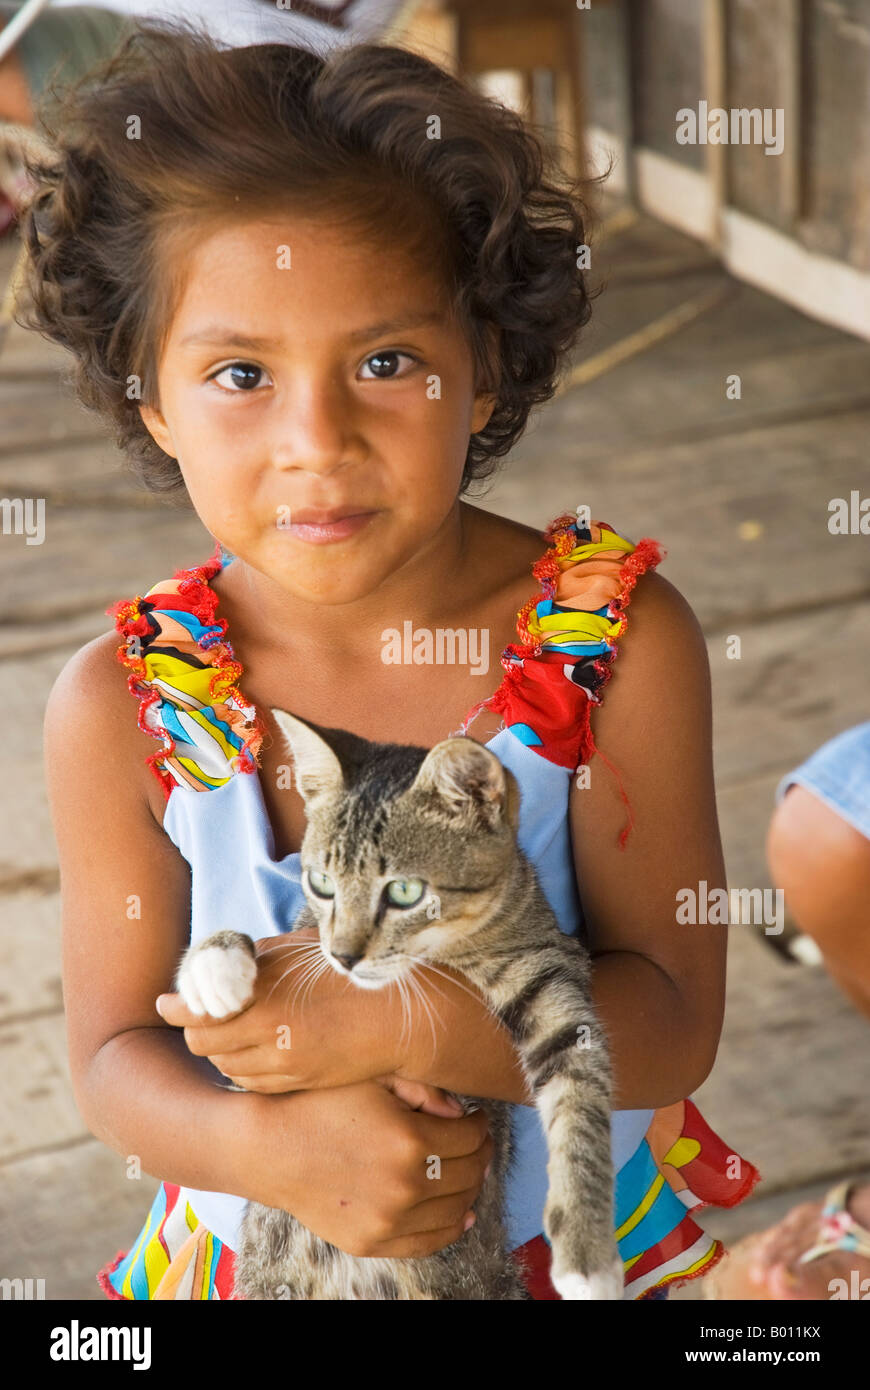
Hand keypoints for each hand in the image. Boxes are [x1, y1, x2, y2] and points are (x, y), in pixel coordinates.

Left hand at [156, 929, 401, 1092]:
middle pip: (204, 1043)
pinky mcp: (299, 1082)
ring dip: (220, 1048)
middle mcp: (270, 1037)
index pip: (200, 1009)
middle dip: (197, 1027)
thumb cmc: (353, 973)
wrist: (400, 1020)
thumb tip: (227, 960)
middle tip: (201, 1013)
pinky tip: (256, 1049)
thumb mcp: (303, 948)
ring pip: (226, 1065)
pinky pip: (252, 1082)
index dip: (177, 1006)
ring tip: (232, 1029)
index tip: (166, 1002)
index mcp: (267, 997)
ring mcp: (284, 1065)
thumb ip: (261, 955)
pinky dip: (244, 1066)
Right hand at [234, 1077, 493, 1257]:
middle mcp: (405, 1185)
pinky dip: (451, 1227)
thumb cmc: (321, 1103)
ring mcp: (389, 1220)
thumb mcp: (373, 1078)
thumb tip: (461, 1113)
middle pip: (469, 1173)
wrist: (270, 1148)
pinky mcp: (372, 1243)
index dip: (480, 1125)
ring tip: (467, 1170)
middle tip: (476, 1141)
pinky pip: (429, 1242)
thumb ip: (424, 1089)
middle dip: (480, 1153)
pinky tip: (459, 1212)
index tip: (476, 1118)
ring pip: (456, 1209)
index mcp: (410, 1138)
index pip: (471, 1136)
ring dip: (470, 1188)